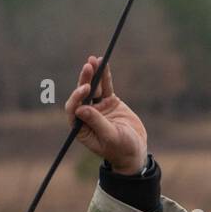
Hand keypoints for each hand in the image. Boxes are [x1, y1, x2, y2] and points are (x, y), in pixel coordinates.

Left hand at [65, 54, 147, 173]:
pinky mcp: (109, 102)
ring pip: (94, 88)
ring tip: (94, 60)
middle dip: (85, 80)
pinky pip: (106, 87)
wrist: (136, 151)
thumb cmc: (122, 149)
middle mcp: (87, 115)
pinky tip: (103, 63)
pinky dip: (105, 76)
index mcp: (81, 127)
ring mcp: (98, 108)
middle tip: (88, 67)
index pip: (74, 108)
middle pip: (82, 95)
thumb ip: (96, 123)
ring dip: (93, 74)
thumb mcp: (110, 137)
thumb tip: (80, 109)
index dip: (77, 97)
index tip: (86, 89)